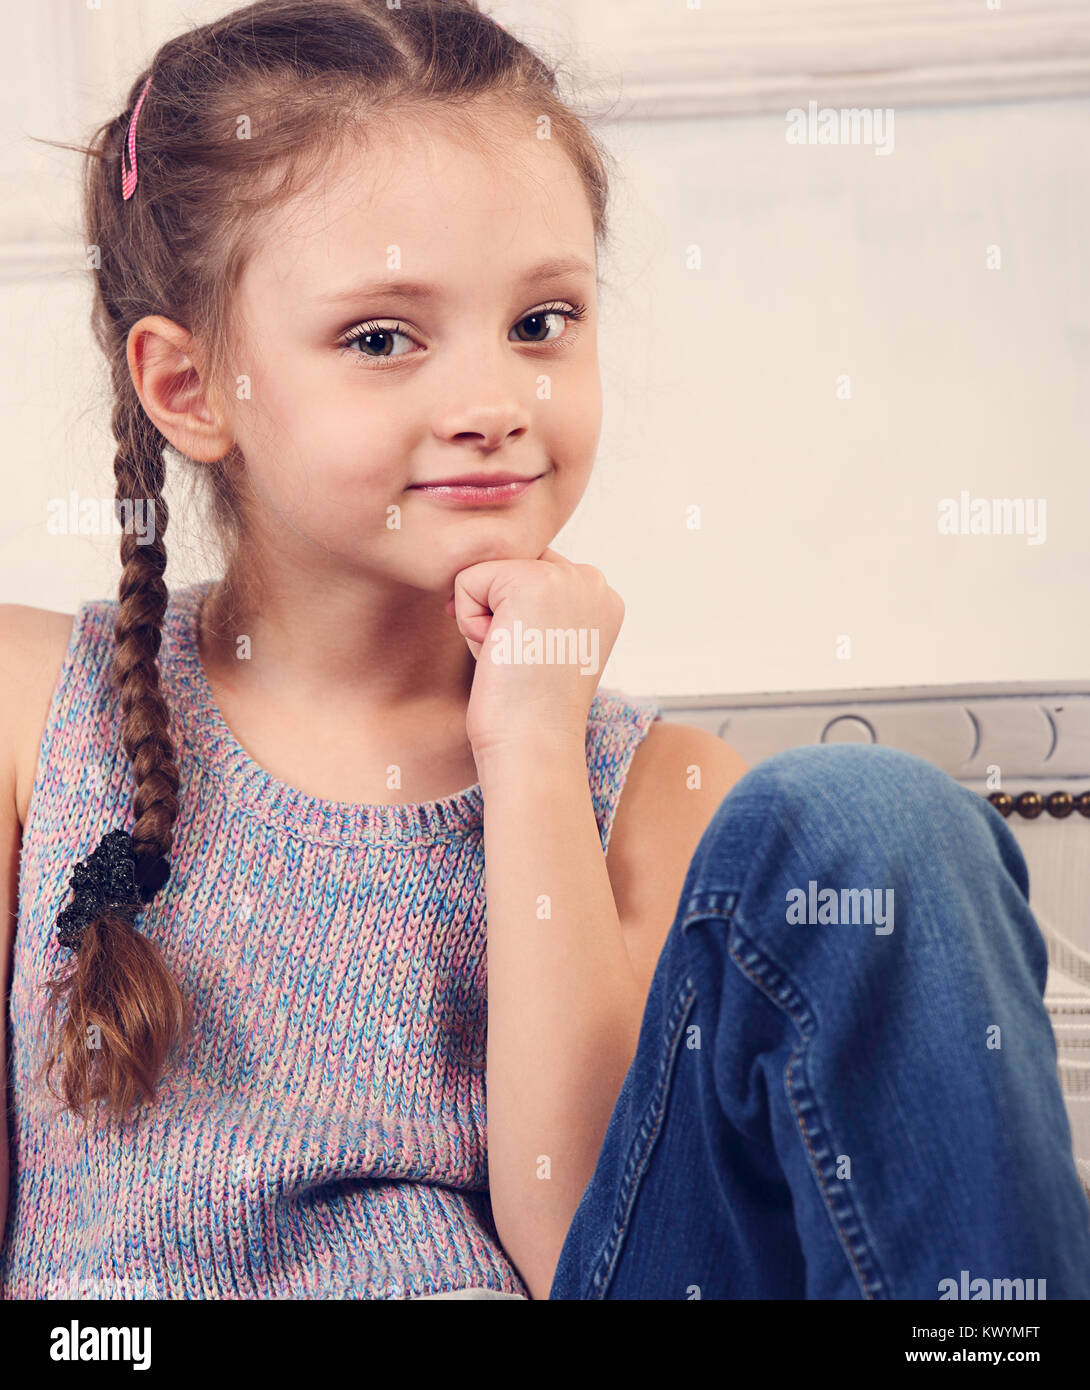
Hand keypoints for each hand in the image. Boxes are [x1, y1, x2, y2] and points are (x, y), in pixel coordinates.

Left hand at [447, 547, 624, 765]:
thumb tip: (481, 577)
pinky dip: (468, 621)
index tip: (534, 662)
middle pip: (509, 567)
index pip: (533, 575)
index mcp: (604, 599)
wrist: (533, 746)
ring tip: (512, 657)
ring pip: (488, 573)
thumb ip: (536, 604)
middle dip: (499, 612)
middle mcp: (593, 581)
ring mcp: (567, 577)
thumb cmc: (528, 710)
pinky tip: (499, 652)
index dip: (514, 617)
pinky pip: (467, 581)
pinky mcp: (531, 580)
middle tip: (521, 661)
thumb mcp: (546, 645)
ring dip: (483, 618)